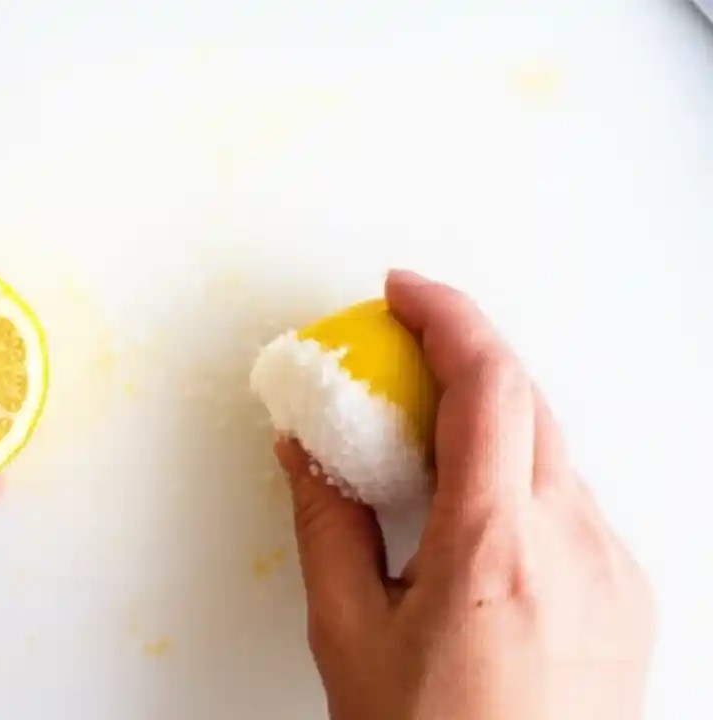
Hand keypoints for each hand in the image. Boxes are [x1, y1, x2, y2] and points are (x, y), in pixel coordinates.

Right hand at [277, 271, 654, 719]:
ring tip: (420, 442)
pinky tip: (470, 509)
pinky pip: (572, 499)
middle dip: (461, 356)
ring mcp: (615, 571)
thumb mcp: (348, 634)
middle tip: (396, 356)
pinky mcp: (630, 595)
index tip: (403, 291)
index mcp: (496, 550)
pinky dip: (518, 475)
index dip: (447, 315)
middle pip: (528, 400)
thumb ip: (325, 524)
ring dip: (488, 418)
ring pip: (553, 448)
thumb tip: (305, 448)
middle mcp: (575, 547)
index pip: (490, 384)